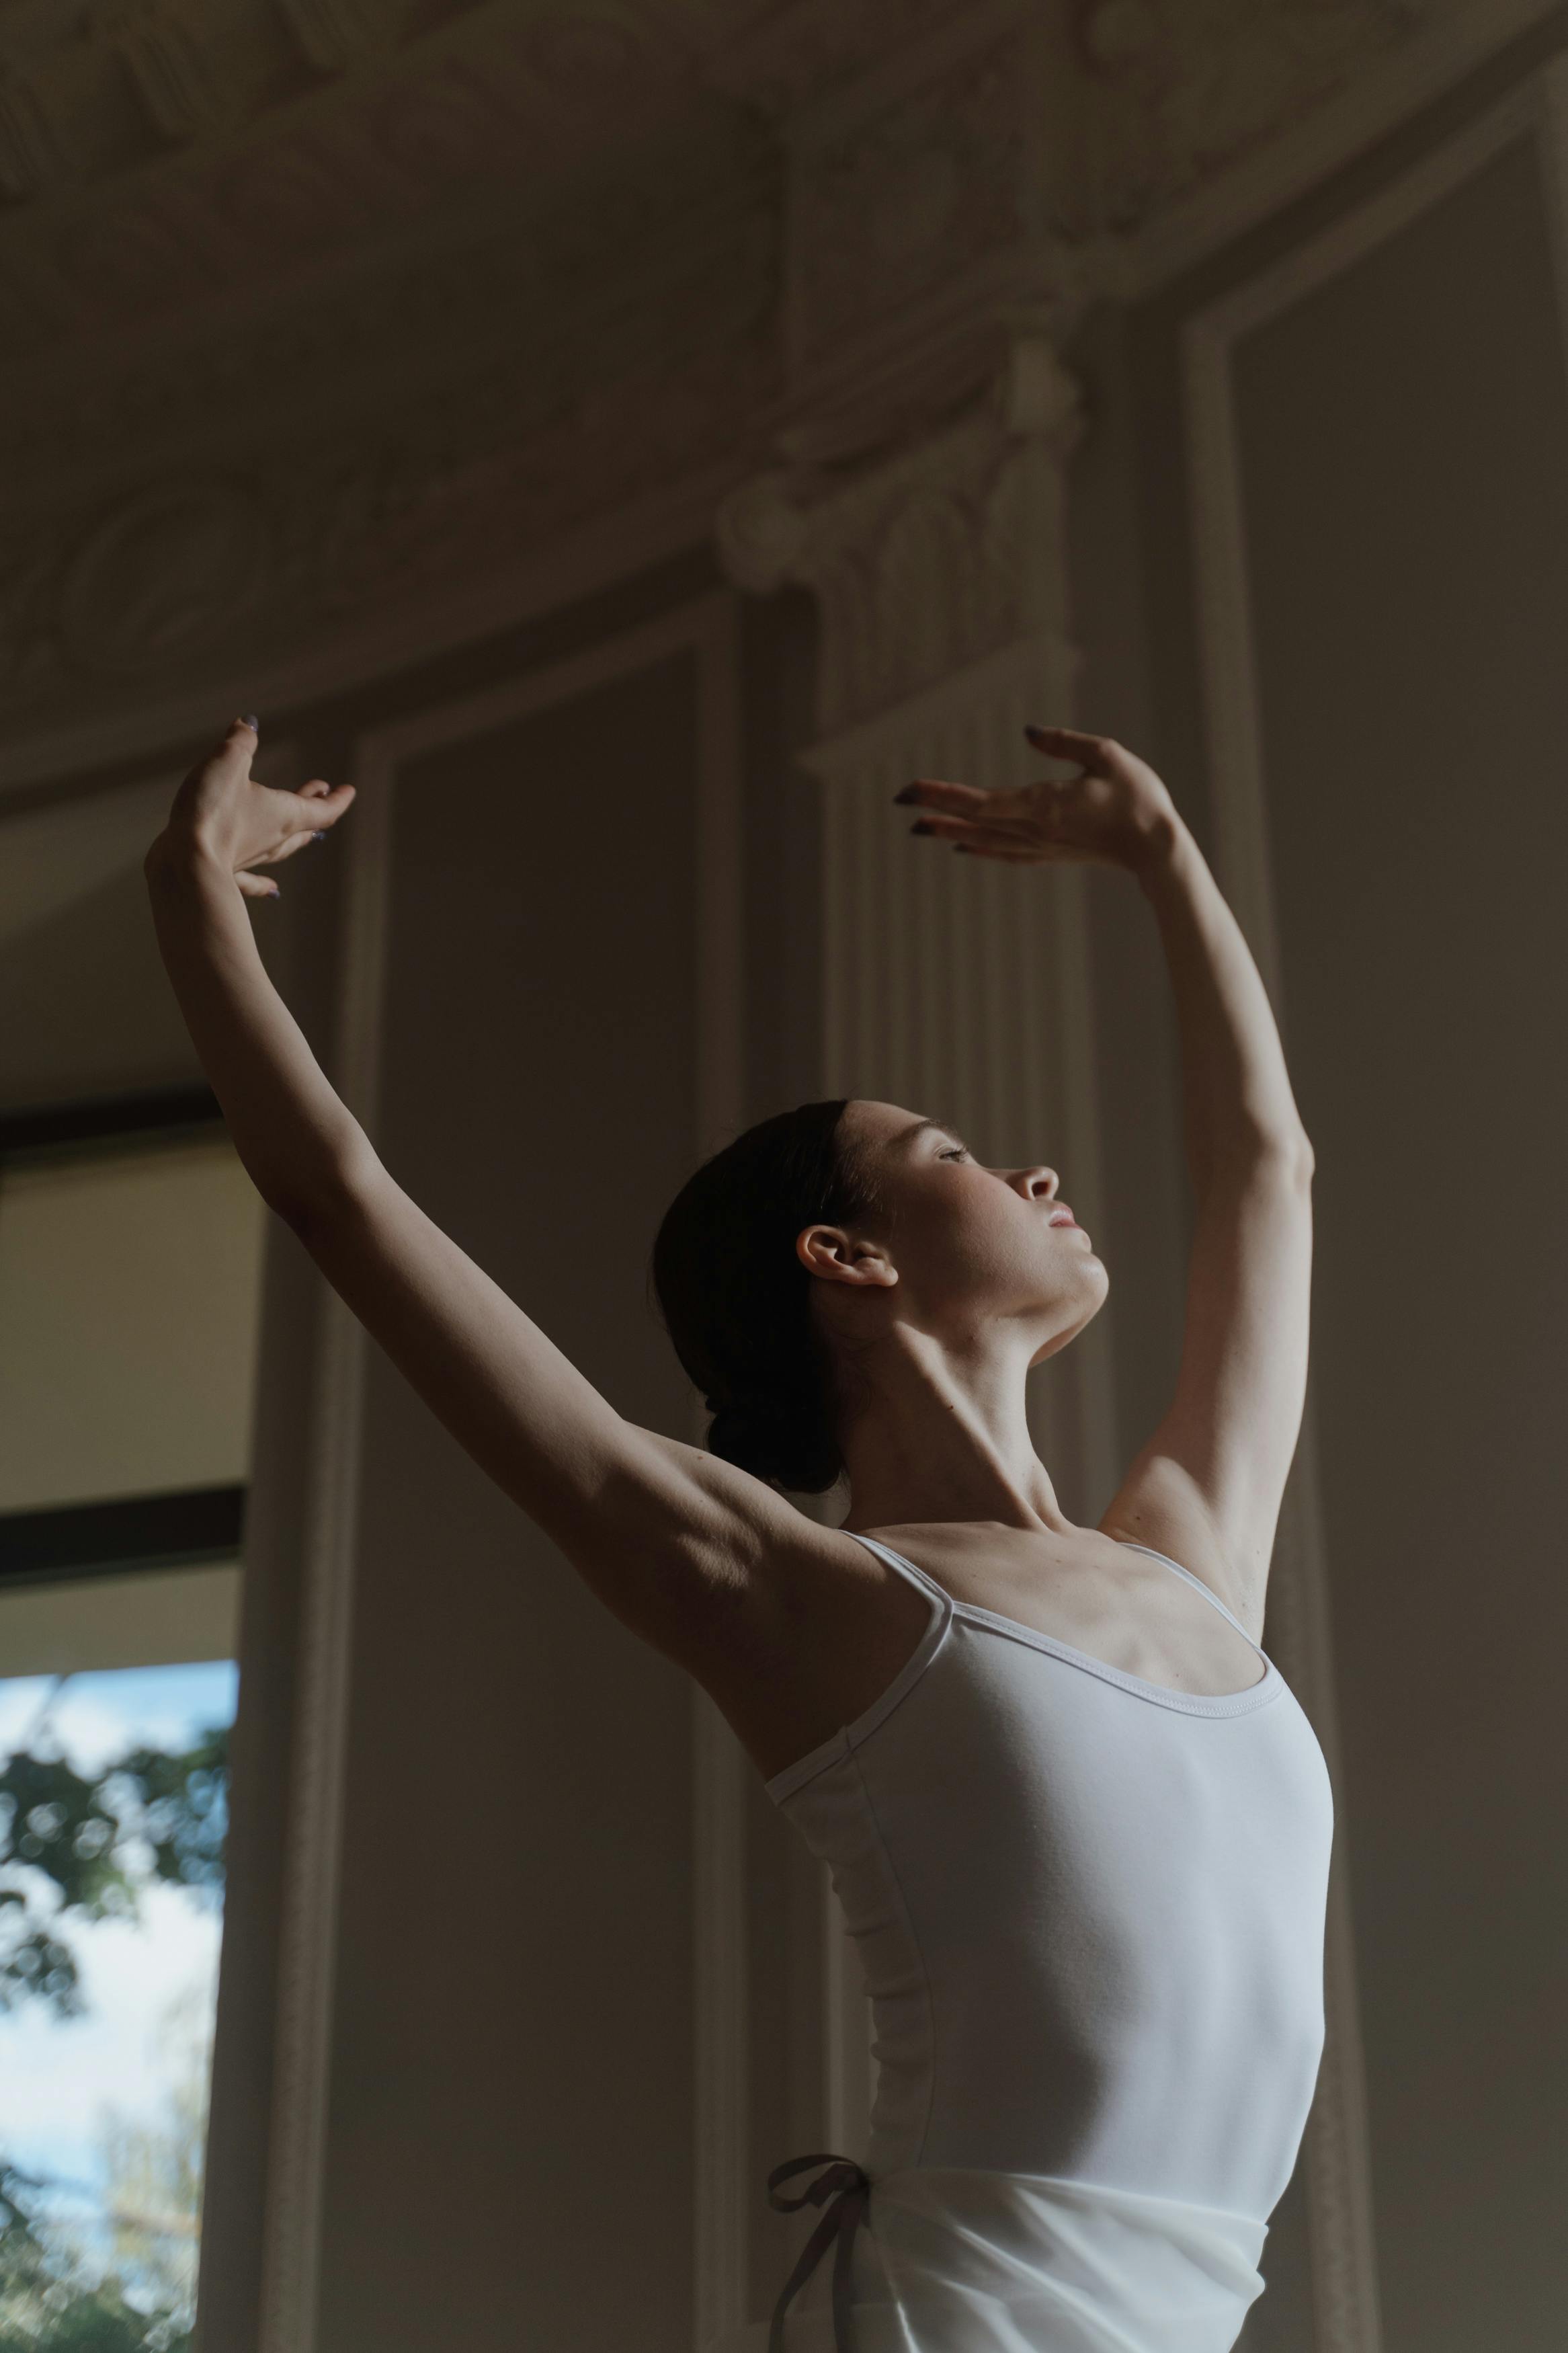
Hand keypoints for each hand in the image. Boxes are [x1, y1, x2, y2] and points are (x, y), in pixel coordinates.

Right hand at [150, 717, 356, 898]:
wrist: (185, 863)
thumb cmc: (213, 811)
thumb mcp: (228, 762)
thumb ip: (240, 742)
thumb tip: (248, 723)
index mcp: (284, 814)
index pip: (322, 810)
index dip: (337, 799)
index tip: (348, 790)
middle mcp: (273, 840)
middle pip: (304, 826)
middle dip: (314, 808)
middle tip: (322, 793)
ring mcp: (252, 859)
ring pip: (283, 848)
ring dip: (296, 837)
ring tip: (306, 833)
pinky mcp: (227, 872)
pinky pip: (254, 879)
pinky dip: (266, 882)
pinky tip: (274, 891)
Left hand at [895, 726, 1178, 873]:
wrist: (1158, 850)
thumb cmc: (1139, 799)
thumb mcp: (1106, 756)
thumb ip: (1065, 743)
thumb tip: (1028, 733)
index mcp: (1043, 805)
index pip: (979, 800)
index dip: (940, 794)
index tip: (909, 790)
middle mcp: (1034, 830)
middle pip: (974, 820)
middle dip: (936, 810)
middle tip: (901, 802)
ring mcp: (1042, 846)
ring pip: (985, 839)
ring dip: (951, 831)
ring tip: (922, 827)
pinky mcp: (1053, 853)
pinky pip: (1006, 851)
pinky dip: (980, 847)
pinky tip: (965, 846)